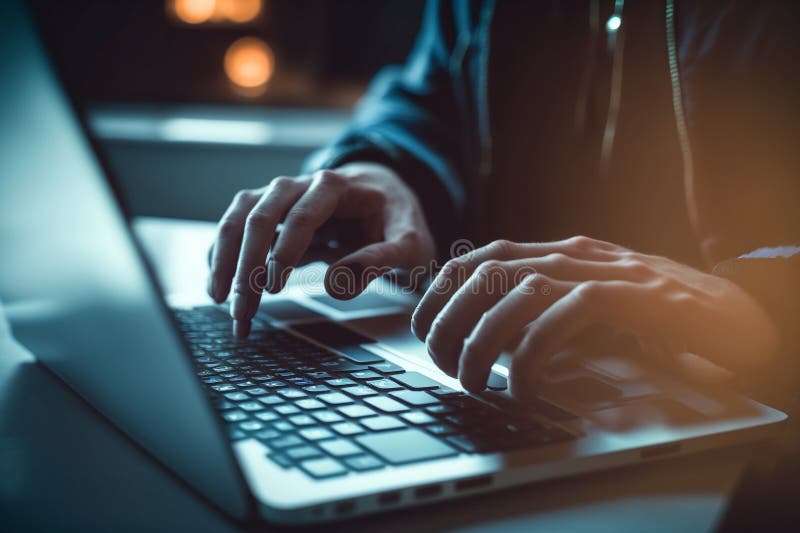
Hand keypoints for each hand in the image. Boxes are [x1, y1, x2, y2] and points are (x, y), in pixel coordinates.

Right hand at [208, 162, 435, 337]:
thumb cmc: (397, 219)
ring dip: (225, 257)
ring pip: (240, 217)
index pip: (302, 216)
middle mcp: (302, 185)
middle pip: (260, 215)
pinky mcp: (271, 212)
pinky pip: (237, 226)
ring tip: (219, 298)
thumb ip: (379, 261)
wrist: (387, 195)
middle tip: (242, 308)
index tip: (273, 287)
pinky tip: (218, 284)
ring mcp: (281, 196)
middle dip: (246, 264)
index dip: (284, 252)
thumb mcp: (408, 243)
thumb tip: (336, 285)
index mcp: (337, 186)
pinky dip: (223, 253)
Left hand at [411, 236, 779, 399]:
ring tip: (472, 381)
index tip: (423, 327)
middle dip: (449, 318)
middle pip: (487, 269)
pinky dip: (537, 349)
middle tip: (443, 364)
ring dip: (483, 339)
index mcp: (558, 252)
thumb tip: (486, 337)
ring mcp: (605, 269)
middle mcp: (574, 253)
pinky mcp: (636, 294)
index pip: (480, 255)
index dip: (440, 288)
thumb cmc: (655, 316)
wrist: (736, 311)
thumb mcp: (588, 304)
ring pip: (519, 287)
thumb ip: (544, 307)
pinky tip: (525, 384)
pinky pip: (571, 311)